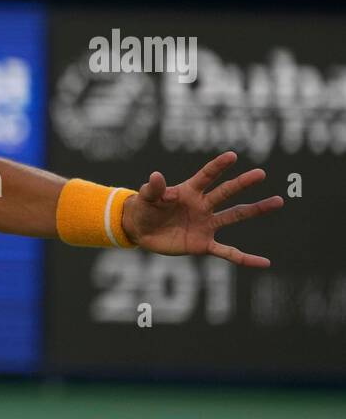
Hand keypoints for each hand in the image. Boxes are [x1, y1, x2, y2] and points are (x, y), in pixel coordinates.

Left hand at [121, 151, 282, 266]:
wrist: (141, 231)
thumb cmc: (144, 209)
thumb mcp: (145, 198)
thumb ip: (153, 189)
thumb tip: (156, 176)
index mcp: (189, 191)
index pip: (206, 176)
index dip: (217, 166)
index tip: (232, 156)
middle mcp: (202, 206)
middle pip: (225, 192)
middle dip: (242, 183)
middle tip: (260, 173)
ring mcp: (206, 224)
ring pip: (234, 215)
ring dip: (255, 209)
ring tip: (278, 201)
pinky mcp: (204, 244)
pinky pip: (228, 253)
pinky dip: (245, 258)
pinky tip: (264, 263)